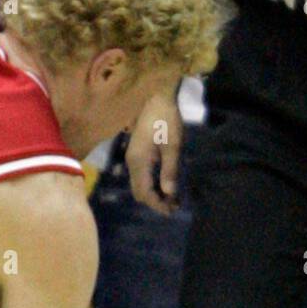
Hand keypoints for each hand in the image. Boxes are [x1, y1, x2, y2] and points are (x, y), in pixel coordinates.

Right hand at [125, 92, 182, 214]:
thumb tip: (169, 193)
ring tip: (173, 198)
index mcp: (139, 161)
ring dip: (154, 194)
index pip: (145, 193)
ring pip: (139, 186)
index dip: (158, 204)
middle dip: (155, 202)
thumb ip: (170, 170)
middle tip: (174, 206)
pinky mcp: (136, 154)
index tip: (173, 210)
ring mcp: (132, 158)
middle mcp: (132, 162)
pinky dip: (151, 185)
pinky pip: (141, 177)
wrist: (155, 96)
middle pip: (139, 192)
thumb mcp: (173, 145)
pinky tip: (165, 184)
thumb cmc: (166, 118)